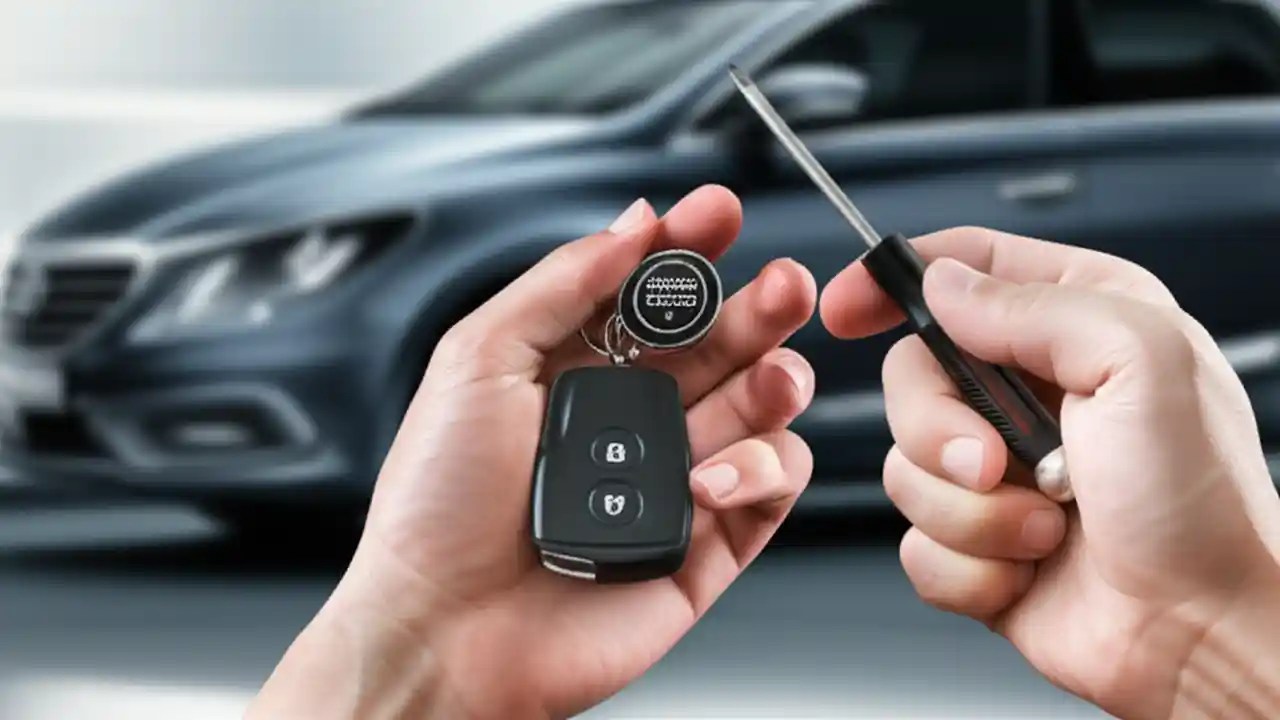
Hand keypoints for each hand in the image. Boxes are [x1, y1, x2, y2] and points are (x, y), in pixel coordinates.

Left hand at [249, 186, 816, 718]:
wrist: (443, 629)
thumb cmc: (436, 505)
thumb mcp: (477, 359)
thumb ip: (561, 283)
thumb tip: (631, 225)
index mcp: (575, 370)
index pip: (651, 293)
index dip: (690, 249)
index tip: (720, 212)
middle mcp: (630, 420)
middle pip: (720, 345)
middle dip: (759, 306)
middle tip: (783, 285)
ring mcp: (671, 481)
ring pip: (758, 413)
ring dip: (777, 381)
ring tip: (775, 376)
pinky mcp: (704, 546)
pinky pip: (768, 490)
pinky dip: (760, 471)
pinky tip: (712, 477)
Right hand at [822, 227, 1279, 718]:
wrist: (1203, 631)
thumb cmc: (1201, 504)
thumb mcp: (1141, 362)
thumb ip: (1031, 307)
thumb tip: (942, 283)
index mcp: (1075, 322)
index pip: (961, 268)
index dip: (892, 281)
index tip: (846, 306)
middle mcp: (1029, 391)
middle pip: (909, 377)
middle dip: (939, 430)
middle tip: (993, 462)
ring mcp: (997, 469)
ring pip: (905, 468)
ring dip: (971, 512)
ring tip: (1043, 525)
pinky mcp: (977, 540)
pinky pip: (916, 544)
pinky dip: (971, 566)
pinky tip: (1028, 568)